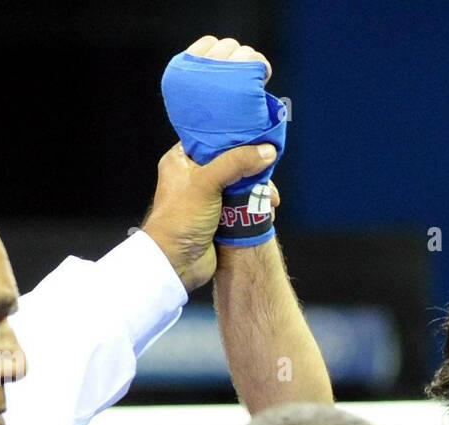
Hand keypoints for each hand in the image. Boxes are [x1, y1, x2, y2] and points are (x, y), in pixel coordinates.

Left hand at [141, 36, 278, 289]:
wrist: (177, 264)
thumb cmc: (181, 218)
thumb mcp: (207, 182)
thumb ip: (236, 162)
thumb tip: (268, 151)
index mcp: (181, 160)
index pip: (210, 138)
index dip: (234, 136)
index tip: (256, 136)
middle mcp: (194, 176)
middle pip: (231, 161)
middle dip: (252, 168)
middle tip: (269, 174)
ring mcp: (208, 199)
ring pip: (240, 185)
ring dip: (257, 190)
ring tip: (271, 199)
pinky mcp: (220, 218)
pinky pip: (243, 206)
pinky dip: (255, 207)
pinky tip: (267, 211)